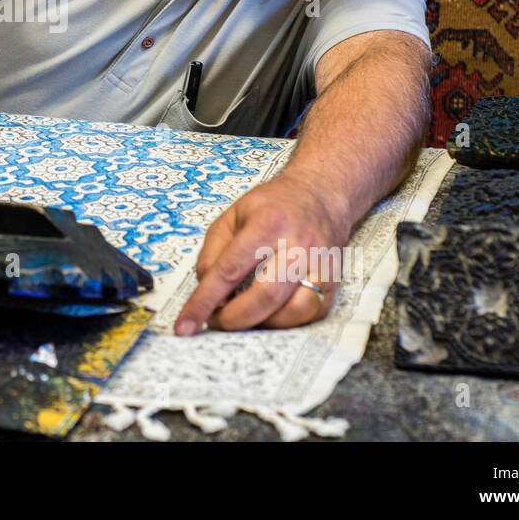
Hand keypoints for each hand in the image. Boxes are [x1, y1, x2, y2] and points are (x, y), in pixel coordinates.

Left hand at [174, 173, 353, 333]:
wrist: (321, 194)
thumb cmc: (273, 206)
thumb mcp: (232, 216)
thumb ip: (212, 253)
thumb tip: (205, 290)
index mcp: (268, 223)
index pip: (229, 271)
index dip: (204, 301)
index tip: (185, 325)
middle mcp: (298, 245)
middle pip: (264, 296)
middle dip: (233, 319)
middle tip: (215, 321)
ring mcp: (320, 265)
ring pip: (291, 312)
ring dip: (260, 324)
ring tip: (241, 315)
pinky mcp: (333, 283)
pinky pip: (308, 316)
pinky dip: (282, 323)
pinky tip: (267, 313)